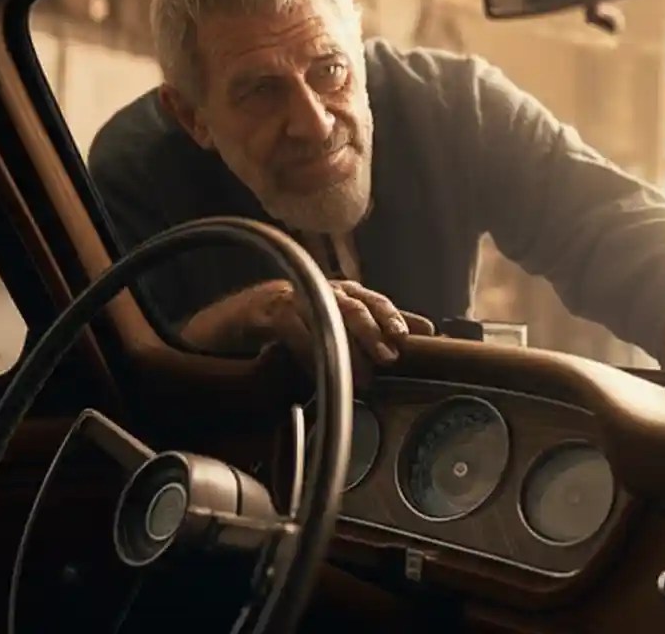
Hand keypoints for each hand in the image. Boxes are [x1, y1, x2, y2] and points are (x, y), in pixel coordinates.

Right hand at [181, 279, 433, 382]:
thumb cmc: (294, 321)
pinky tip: (321, 367)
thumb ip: (369, 333)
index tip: (425, 332)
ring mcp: (296, 298)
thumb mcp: (335, 326)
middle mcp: (322, 289)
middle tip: (391, 354)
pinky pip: (295, 331)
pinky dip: (310, 351)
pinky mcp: (270, 312)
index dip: (399, 316)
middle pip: (355, 305)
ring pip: (328, 316)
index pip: (376, 300)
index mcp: (341, 292)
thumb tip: (414, 339)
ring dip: (347, 345)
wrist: (239, 316)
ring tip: (363, 375)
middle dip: (376, 329)